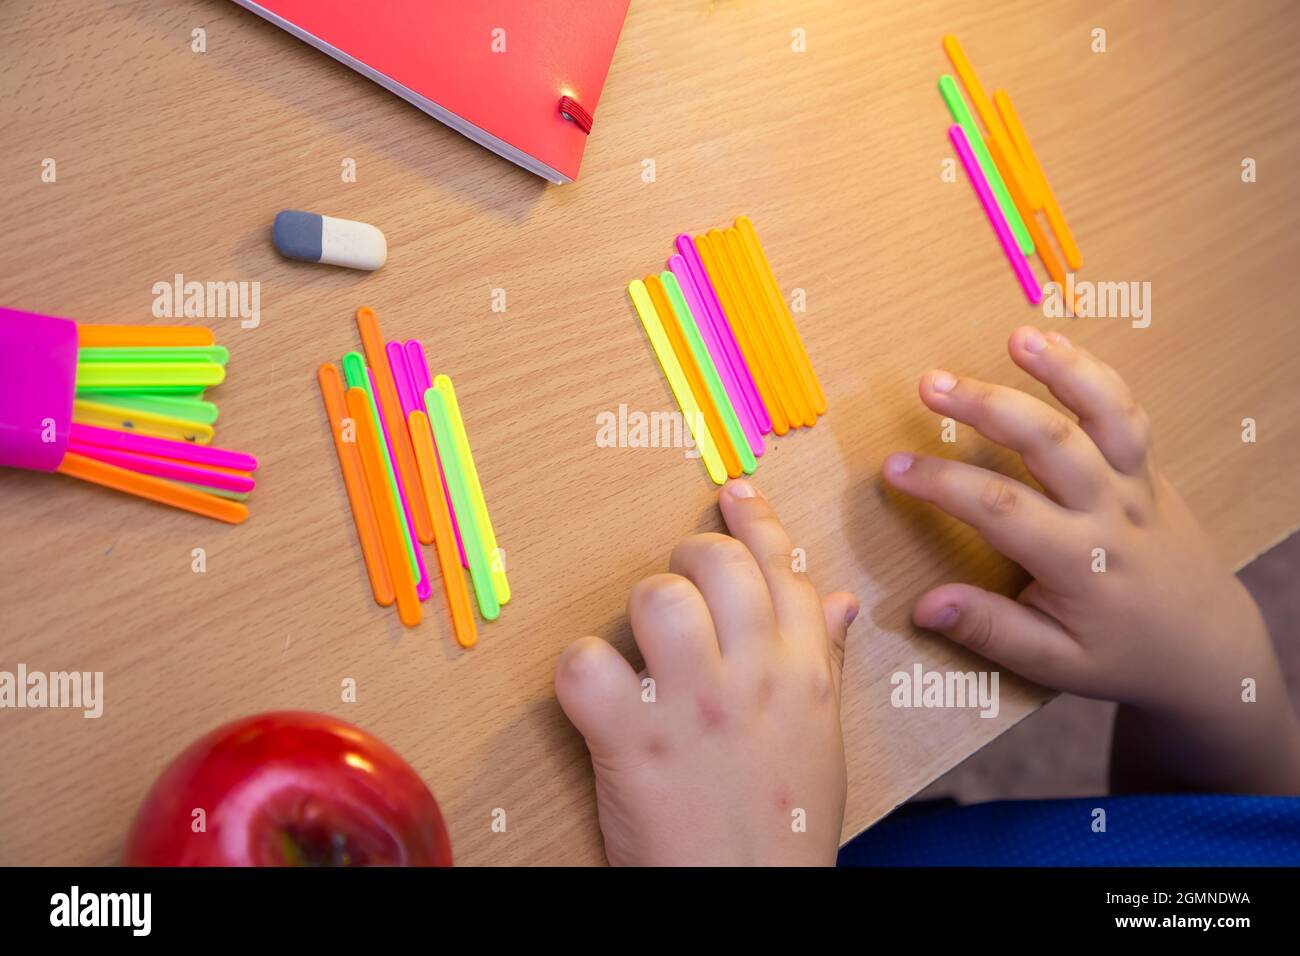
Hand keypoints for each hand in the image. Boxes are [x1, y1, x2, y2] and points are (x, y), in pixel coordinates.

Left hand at [555, 480, 857, 864]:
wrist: (749, 904)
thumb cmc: (785, 828)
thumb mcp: (822, 739)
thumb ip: (826, 660)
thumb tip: (840, 600)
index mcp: (803, 672)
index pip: (782, 566)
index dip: (752, 520)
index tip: (731, 494)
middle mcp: (752, 675)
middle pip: (715, 565)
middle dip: (688, 559)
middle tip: (678, 585)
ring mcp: (690, 705)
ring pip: (656, 598)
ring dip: (642, 611)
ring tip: (642, 646)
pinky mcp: (631, 740)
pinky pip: (588, 664)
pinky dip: (581, 672)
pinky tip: (596, 696)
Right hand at [883, 327, 1299, 793]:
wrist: (1206, 646)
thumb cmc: (1122, 656)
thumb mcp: (1055, 664)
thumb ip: (991, 630)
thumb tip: (924, 606)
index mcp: (1083, 564)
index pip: (1004, 511)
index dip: (944, 486)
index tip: (895, 469)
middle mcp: (1112, 513)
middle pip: (1052, 444)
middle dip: (988, 407)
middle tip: (929, 385)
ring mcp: (1136, 484)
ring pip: (1103, 415)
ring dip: (1061, 370)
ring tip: (1016, 338)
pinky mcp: (1148, 467)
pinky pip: (1127, 410)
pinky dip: (1093, 373)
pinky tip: (1053, 343)